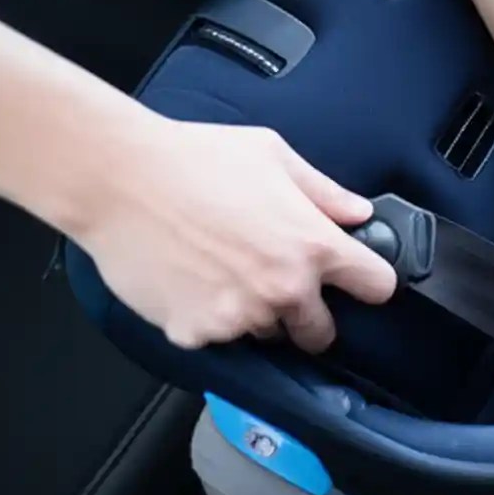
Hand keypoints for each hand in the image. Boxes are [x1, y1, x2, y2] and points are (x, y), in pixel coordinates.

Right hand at [69, 119, 395, 352]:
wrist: (116, 178)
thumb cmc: (191, 158)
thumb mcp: (273, 156)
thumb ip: (324, 193)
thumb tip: (358, 212)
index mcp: (312, 245)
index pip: (377, 286)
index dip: (368, 283)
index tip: (356, 281)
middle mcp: (283, 289)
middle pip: (322, 333)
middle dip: (309, 317)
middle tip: (278, 286)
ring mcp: (239, 317)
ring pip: (265, 336)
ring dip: (255, 316)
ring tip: (222, 271)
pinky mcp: (196, 333)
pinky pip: (215, 338)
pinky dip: (206, 319)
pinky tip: (190, 281)